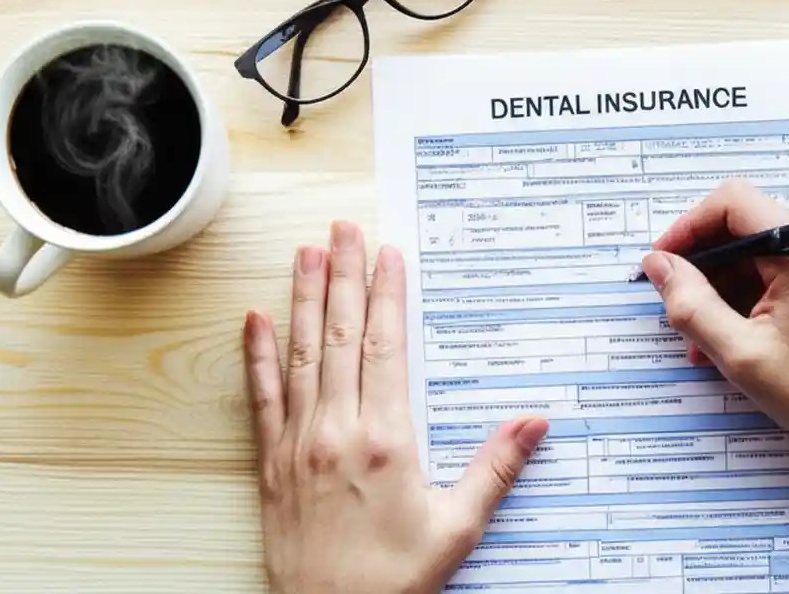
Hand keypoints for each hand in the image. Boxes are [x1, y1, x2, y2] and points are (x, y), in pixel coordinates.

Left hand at [242, 222, 548, 593]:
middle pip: (339, 335)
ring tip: (304, 254)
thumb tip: (534, 423)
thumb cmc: (393, 579)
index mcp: (386, 441)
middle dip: (341, 276)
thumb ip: (494, 469)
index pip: (384, 347)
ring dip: (301, 299)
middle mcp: (336, 431)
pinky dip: (257, 355)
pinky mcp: (270, 463)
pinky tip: (254, 320)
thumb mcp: (457, 527)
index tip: (387, 255)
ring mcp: (297, 444)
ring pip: (300, 354)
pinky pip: (261, 396)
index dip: (385, 295)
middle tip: (342, 229)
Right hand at [640, 180, 788, 446]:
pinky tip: (725, 334)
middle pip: (742, 223)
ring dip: (719, 284)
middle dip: (702, 260)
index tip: (662, 262)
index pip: (733, 201)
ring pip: (753, 249)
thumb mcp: (738, 352)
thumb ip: (690, 303)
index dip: (688, 226)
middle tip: (675, 299)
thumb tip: (657, 265)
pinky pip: (773, 269)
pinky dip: (743, 293)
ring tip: (698, 334)